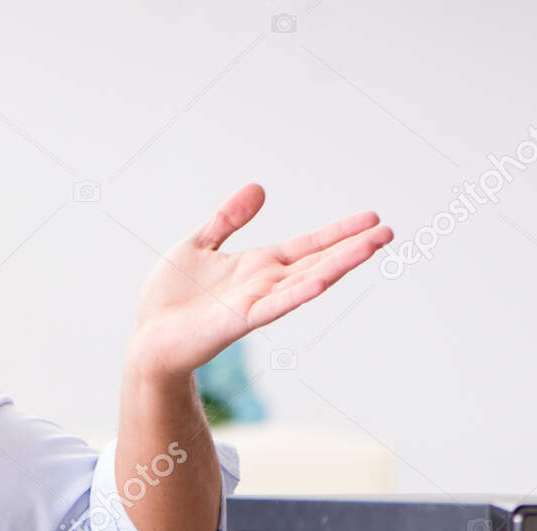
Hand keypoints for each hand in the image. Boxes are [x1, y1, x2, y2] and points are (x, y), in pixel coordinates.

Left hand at [127, 183, 391, 379]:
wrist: (148, 338)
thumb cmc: (169, 299)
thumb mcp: (198, 244)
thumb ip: (228, 219)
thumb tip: (259, 188)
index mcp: (258, 266)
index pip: (308, 246)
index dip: (338, 232)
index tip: (371, 218)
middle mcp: (264, 285)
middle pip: (318, 262)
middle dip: (352, 247)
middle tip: (388, 231)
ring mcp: (255, 304)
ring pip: (306, 281)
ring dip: (339, 265)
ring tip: (372, 248)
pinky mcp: (238, 321)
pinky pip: (275, 305)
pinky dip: (299, 292)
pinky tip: (326, 278)